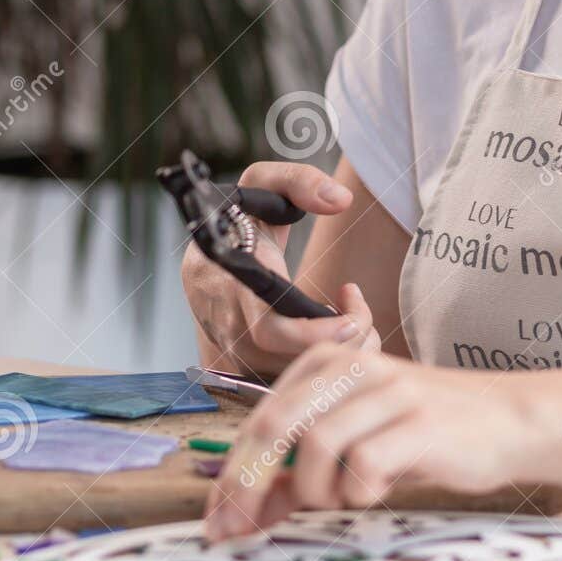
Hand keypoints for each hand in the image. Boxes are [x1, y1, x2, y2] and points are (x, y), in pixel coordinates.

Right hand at [180, 161, 379, 378]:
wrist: (203, 257)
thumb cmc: (239, 218)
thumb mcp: (263, 183)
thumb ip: (300, 181)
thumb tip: (340, 198)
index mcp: (235, 282)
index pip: (271, 327)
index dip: (316, 334)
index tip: (352, 316)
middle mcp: (231, 325)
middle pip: (293, 360)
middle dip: (343, 342)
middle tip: (357, 309)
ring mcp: (236, 353)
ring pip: (298, 375)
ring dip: (341, 352)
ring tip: (351, 315)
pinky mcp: (246, 369)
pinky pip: (293, 379)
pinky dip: (327, 361)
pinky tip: (335, 330)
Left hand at [202, 341, 539, 539]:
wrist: (507, 421)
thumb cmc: (426, 433)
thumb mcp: (358, 440)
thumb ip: (304, 467)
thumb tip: (244, 510)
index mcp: (331, 363)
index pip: (262, 418)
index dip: (233, 474)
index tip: (218, 523)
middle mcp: (355, 369)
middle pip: (276, 426)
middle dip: (249, 486)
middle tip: (239, 532)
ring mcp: (388, 392)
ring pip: (316, 447)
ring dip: (318, 491)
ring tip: (343, 499)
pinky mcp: (420, 423)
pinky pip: (363, 465)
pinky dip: (359, 491)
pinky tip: (377, 491)